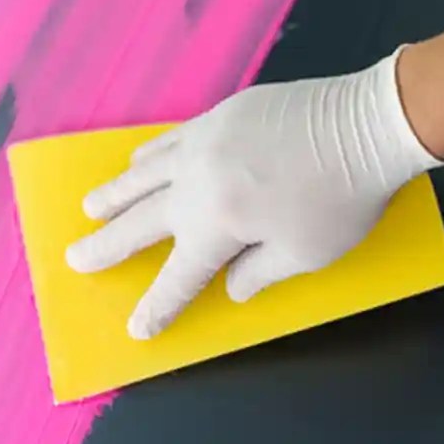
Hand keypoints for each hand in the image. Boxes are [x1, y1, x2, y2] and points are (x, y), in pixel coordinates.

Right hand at [66, 48, 441, 338]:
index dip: (157, 306)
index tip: (137, 328)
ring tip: (91, 209)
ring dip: (114, 196)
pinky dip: (148, 156)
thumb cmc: (344, 198)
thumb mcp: (306, 254)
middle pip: (141, 223)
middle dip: (107, 247)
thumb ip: (259, 273)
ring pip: (144, 175)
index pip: (179, 278)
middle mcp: (198, 185)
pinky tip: (136, 162)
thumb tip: (229, 287)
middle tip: (76, 258)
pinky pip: (169, 139)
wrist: (367, 122)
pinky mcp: (220, 115)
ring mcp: (204, 144)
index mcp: (219, 226)